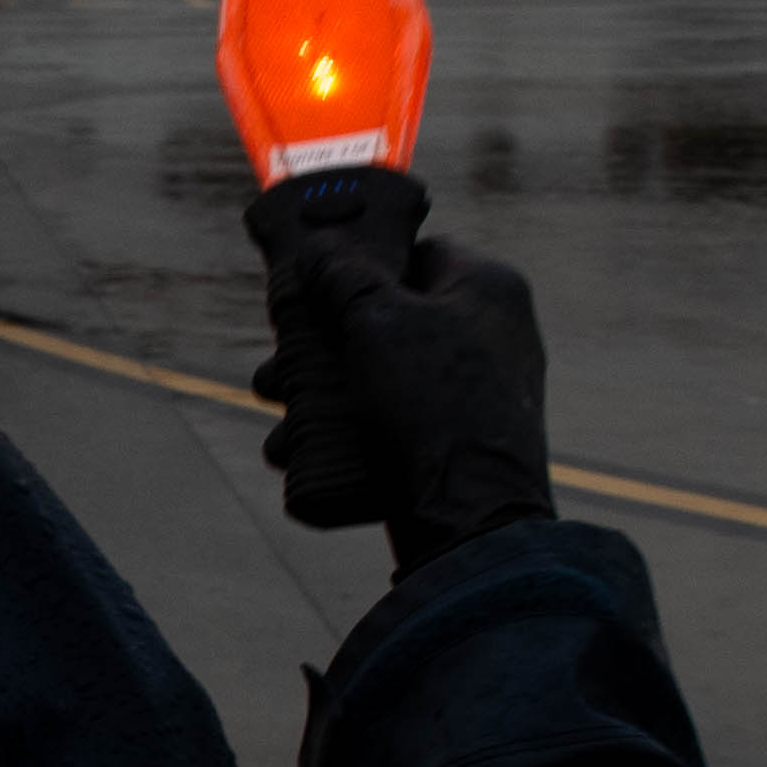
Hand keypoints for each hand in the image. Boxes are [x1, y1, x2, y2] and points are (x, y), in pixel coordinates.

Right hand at [243, 167, 551, 572]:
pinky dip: (346, 431)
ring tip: (275, 406)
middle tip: (279, 358)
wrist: (471, 520)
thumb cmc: (432, 404)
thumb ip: (342, 275)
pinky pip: (393, 423)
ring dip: (319, 390)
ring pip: (381, 375)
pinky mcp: (453, 446)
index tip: (315, 284)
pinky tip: (297, 448)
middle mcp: (490, 336)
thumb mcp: (376, 321)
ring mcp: (475, 395)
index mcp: (488, 288)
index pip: (417, 251)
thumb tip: (317, 246)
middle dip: (323, 338)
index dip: (362, 262)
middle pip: (390, 317)